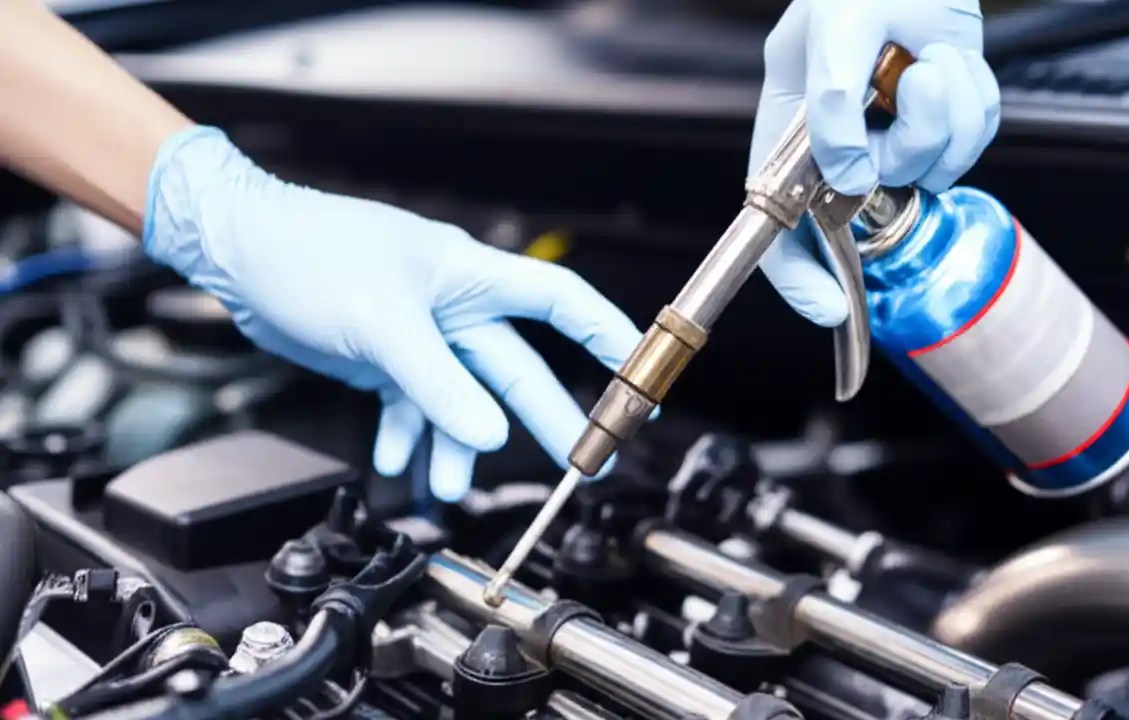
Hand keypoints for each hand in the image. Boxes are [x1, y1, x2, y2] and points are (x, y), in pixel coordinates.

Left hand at [144, 127, 642, 499]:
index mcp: (468, 277)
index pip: (558, 302)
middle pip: (516, 369)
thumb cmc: (307, 252)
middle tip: (579, 462)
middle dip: (545, 417)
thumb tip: (486, 433)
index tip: (637, 372)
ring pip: (461, 400)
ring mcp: (421, 335)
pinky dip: (410, 437)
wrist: (238, 254)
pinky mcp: (385, 358)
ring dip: (459, 444)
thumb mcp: (381, 323)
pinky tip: (401, 461)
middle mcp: (453, 307)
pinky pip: (413, 408)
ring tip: (452, 486)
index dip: (604, 335)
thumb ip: (437, 384)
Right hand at [751, 0, 999, 327]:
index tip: (829, 302)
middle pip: (873, 200)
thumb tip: (848, 174)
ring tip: (925, 60)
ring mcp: (894, 133)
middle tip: (905, 84)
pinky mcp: (940, 120)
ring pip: (933, 169)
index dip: (798, 273)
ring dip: (945, 113)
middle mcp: (842, 140)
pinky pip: (970, 141)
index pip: (781, 221)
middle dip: (907, 151)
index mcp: (793, 126)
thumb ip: (830, 105)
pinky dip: (972, 99)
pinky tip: (948, 59)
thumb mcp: (832, 29)